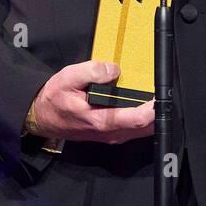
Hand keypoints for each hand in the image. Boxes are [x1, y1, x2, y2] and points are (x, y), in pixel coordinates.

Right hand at [27, 60, 153, 143]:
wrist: (42, 118)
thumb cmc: (54, 100)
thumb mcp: (68, 78)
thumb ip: (92, 72)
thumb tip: (114, 69)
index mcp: (102, 120)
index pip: (139, 119)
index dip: (156, 107)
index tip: (163, 94)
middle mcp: (110, 132)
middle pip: (147, 127)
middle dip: (158, 111)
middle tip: (162, 91)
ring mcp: (111, 135)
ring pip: (143, 130)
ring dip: (152, 115)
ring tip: (154, 94)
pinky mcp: (110, 133)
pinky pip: (134, 128)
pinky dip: (142, 117)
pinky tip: (141, 102)